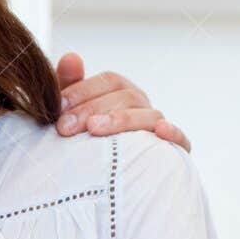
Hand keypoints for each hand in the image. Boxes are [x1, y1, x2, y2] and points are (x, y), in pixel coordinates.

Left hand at [54, 52, 190, 151]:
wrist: (100, 181)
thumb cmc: (81, 140)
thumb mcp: (70, 113)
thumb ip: (69, 86)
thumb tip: (70, 57)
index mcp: (121, 92)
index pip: (109, 81)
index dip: (83, 91)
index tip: (58, 107)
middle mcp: (141, 105)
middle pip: (125, 97)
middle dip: (92, 110)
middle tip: (64, 127)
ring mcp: (157, 127)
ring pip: (149, 116)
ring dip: (122, 120)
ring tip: (95, 129)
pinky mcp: (173, 152)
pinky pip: (181, 141)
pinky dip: (174, 134)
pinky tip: (161, 131)